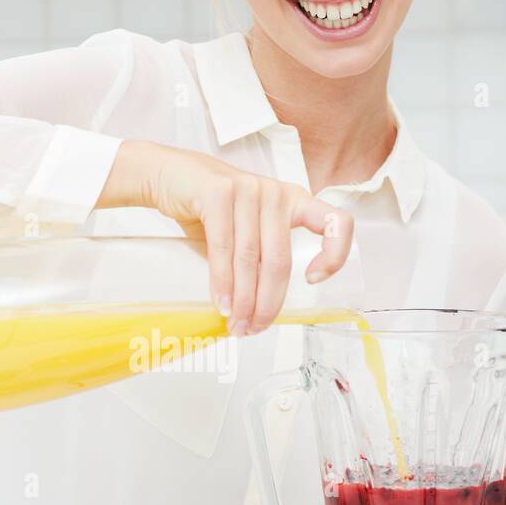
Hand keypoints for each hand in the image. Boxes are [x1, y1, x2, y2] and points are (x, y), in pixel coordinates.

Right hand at [101, 139, 353, 333]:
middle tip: (254, 328)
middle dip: (267, 302)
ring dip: (243, 299)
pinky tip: (221, 303)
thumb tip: (262, 310)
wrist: (169, 176)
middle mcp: (276, 193)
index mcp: (293, 201)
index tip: (313, 281)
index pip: (336, 221)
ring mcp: (249, 189)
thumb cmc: (210, 209)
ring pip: (250, 259)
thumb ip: (259, 258)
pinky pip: (223, 248)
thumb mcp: (245, 230)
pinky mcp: (218, 193)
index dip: (334, 254)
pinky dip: (222, 282)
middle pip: (279, 259)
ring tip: (236, 324)